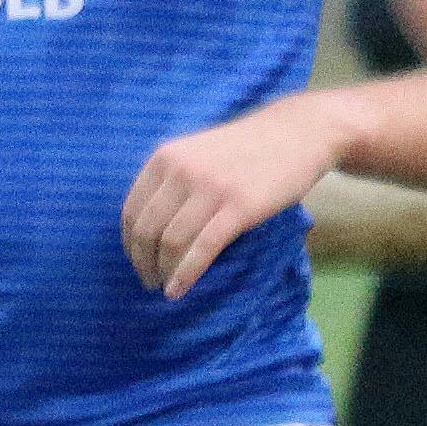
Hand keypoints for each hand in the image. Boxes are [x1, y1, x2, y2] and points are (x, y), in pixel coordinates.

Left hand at [120, 98, 345, 297]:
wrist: (296, 134)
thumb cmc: (247, 148)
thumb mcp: (198, 153)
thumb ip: (173, 180)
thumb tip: (151, 226)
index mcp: (165, 157)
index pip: (132, 210)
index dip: (130, 244)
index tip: (138, 261)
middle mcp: (182, 171)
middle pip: (147, 230)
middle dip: (143, 263)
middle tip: (149, 282)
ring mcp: (211, 189)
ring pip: (172, 243)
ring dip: (163, 272)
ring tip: (166, 288)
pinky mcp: (239, 208)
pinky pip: (202, 249)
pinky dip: (186, 275)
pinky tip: (179, 291)